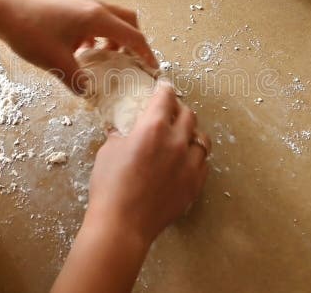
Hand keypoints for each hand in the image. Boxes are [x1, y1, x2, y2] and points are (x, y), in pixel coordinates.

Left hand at [0, 0, 157, 92]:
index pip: (133, 36)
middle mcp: (95, 6)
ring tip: (107, 60)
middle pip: (129, 20)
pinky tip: (85, 51)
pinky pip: (96, 19)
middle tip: (133, 62)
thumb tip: (88, 93)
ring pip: (112, 18)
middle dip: (135, 41)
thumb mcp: (56, 62)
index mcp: (97, 17)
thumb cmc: (30, 33)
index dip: (146, 53)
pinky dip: (100, 34)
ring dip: (116, 38)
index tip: (153, 69)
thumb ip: (77, 80)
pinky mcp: (71, 6)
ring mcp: (82, 3)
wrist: (2, 11)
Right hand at [85, 82, 210, 244]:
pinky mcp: (195, 184)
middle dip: (179, 109)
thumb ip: (120, 136)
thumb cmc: (110, 186)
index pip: (166, 97)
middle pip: (188, 114)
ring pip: (202, 138)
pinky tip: (185, 160)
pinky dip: (195, 157)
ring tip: (183, 136)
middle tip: (170, 112)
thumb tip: (121, 132)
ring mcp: (189, 163)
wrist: (123, 224)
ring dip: (192, 133)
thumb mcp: (107, 152)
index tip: (163, 87)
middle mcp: (176, 141)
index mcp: (153, 127)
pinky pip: (203, 163)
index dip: (164, 89)